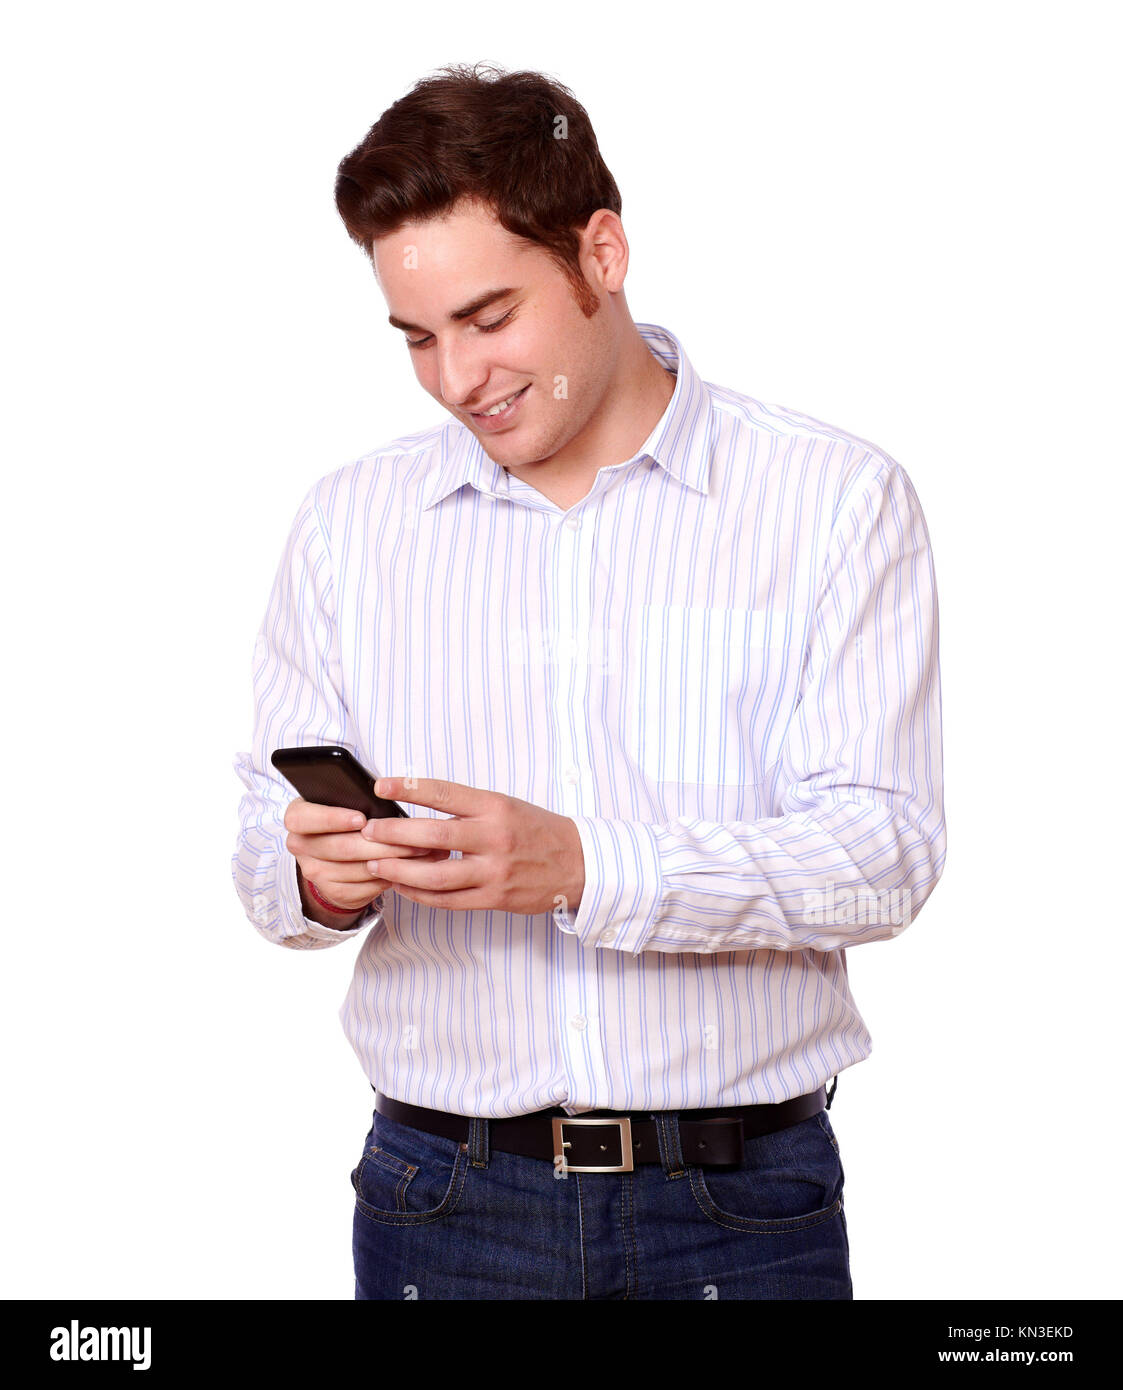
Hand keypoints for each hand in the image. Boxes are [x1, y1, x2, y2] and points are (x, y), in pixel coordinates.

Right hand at [283, 798, 446, 913]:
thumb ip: (355, 798)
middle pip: (340, 847)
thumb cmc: (346, 818)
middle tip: (413, 835)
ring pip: (357, 868)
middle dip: (380, 842)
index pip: (303, 818)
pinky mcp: (334, 892)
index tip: (361, 818)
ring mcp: (315, 872)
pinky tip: (411, 868)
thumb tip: (386, 795)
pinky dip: (390, 877)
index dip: (332, 819)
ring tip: (423, 849)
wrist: (337, 855)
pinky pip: (365, 887)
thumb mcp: (343, 801)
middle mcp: (300, 846)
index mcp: (298, 817)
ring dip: (393, 860)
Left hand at [356, 777, 585, 915]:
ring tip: (375, 864)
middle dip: (394, 835)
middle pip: (433, 836)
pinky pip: (448, 900)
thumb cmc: (536, 830)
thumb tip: (419, 806)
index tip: (382, 786)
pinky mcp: (495, 898)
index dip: (409, 788)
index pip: (444, 793)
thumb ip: (467, 808)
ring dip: (399, 871)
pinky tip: (403, 886)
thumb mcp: (506, 805)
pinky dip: (420, 894)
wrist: (577, 863)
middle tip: (368, 832)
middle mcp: (494, 837)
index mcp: (495, 807)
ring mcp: (494, 871)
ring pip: (435, 875)